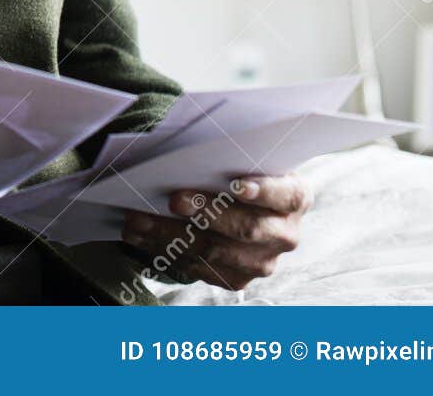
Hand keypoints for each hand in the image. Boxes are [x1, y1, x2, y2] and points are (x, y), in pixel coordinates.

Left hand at [119, 173, 310, 290]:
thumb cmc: (239, 173)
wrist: (243, 207)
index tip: (237, 185)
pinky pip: (200, 269)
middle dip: (207, 213)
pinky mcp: (238, 279)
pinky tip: (141, 235)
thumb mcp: (245, 159)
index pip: (284, 194)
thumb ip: (228, 156)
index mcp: (294, 196)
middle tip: (173, 200)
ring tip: (138, 219)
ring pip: (215, 253)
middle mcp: (285, 234)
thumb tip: (186, 152)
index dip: (263, 191)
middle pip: (247, 228)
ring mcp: (263, 261)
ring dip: (171, 235)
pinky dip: (166, 251)